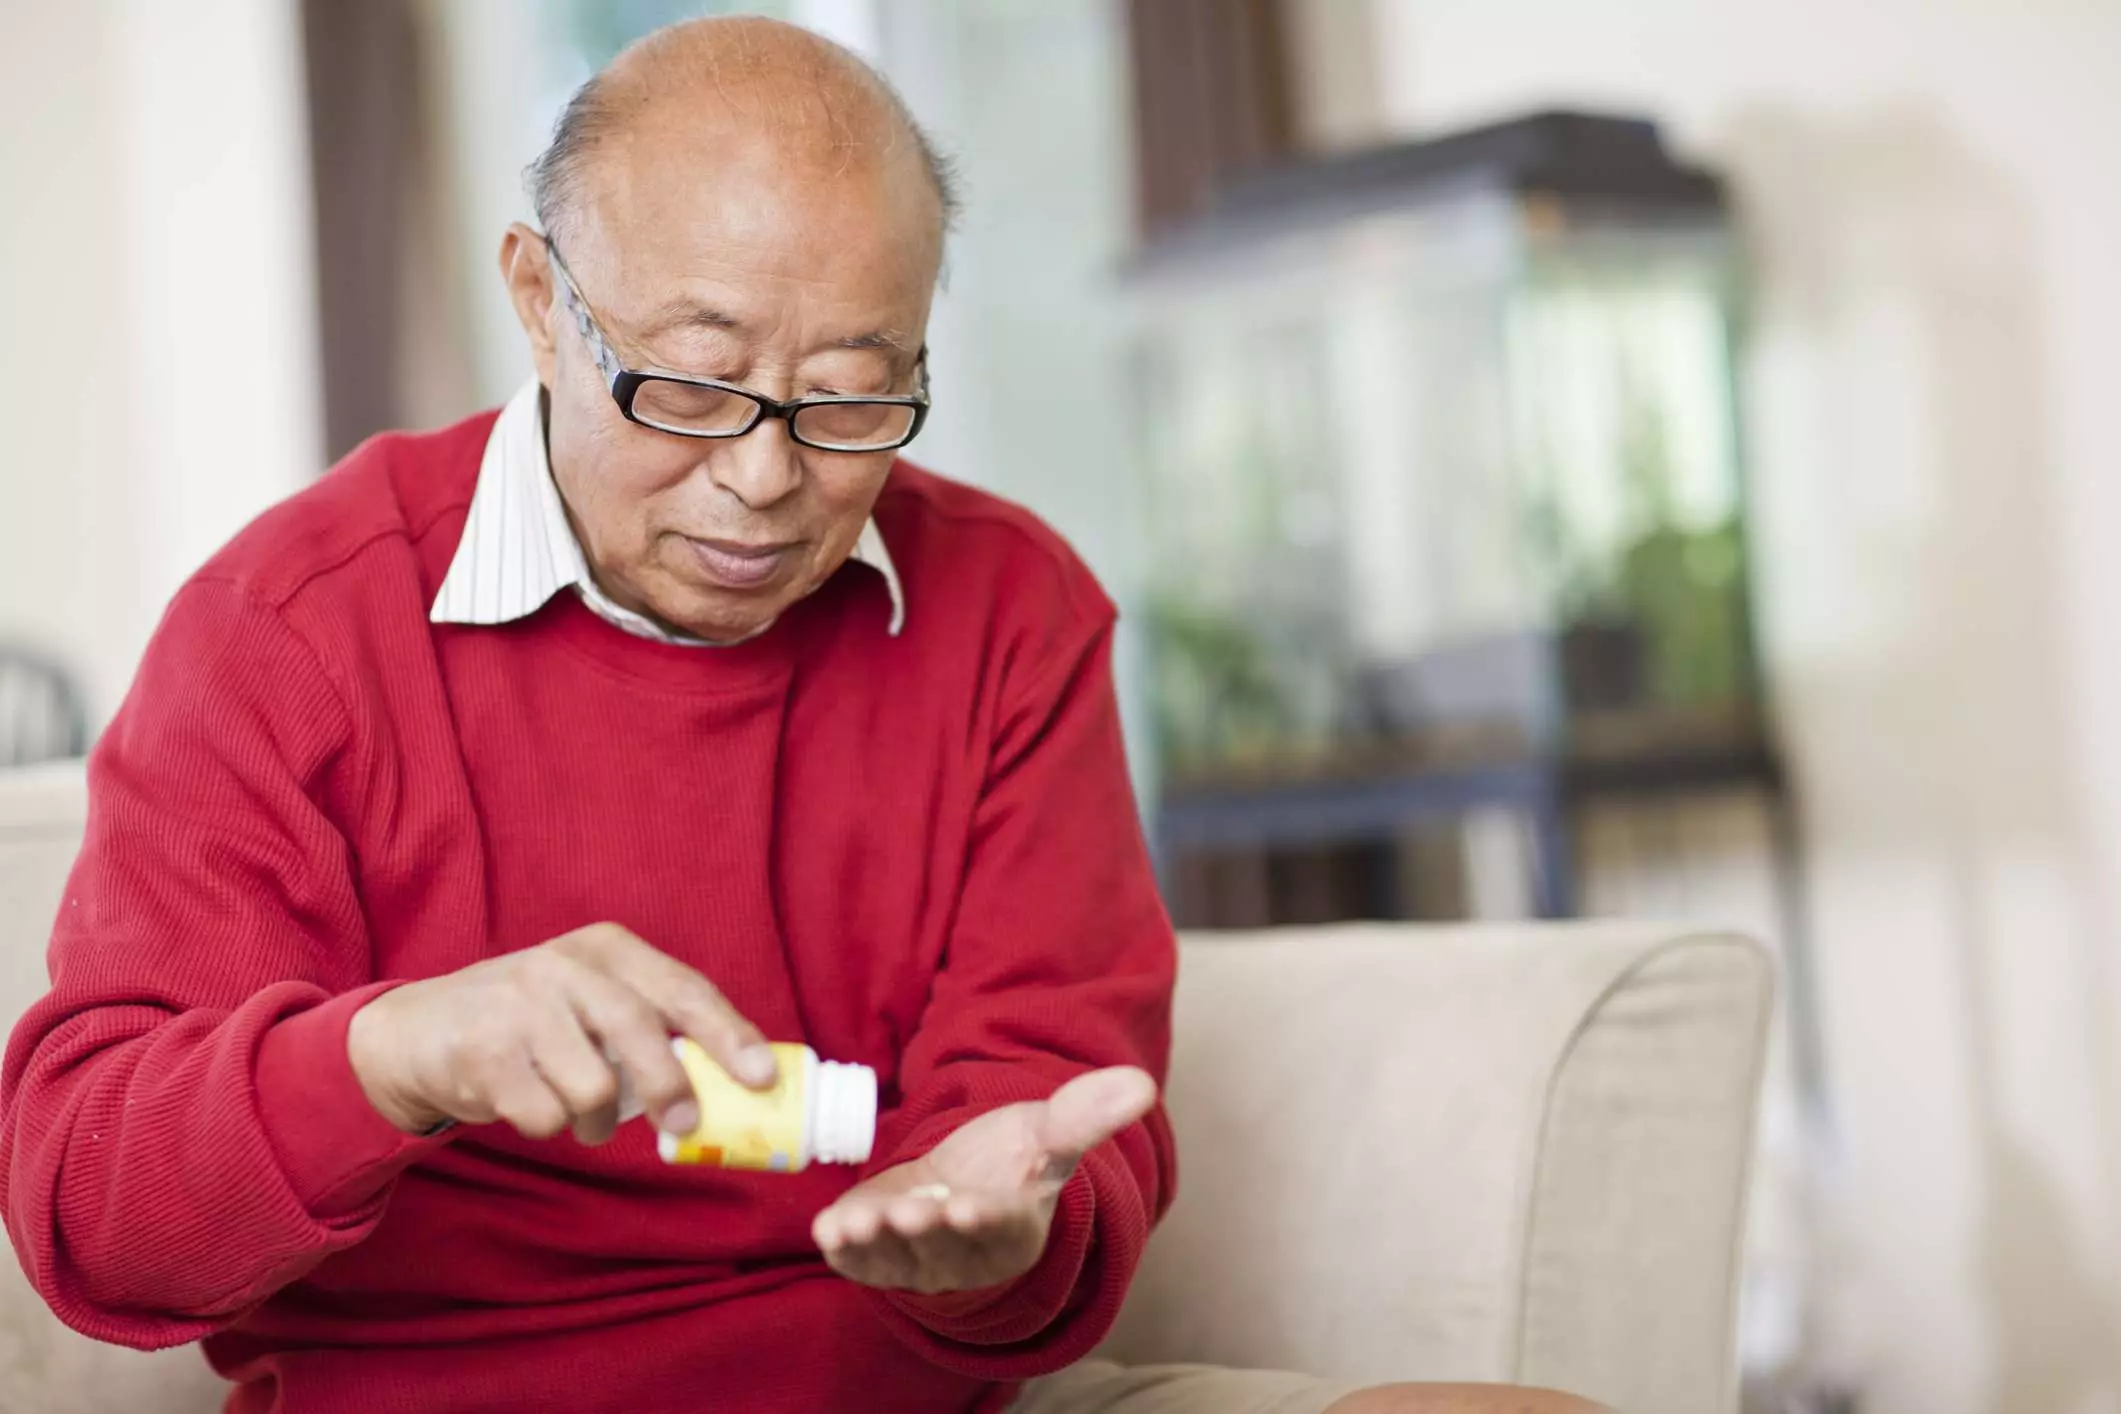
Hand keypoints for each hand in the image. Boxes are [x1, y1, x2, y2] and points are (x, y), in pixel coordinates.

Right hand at [345, 922, 775, 1141]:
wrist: (417, 1032)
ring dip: (593, 1121)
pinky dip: (547, 1125)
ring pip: (592, 1088)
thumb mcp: (589, 1002)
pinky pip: (544, 1114)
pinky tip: (525, 1104)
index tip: (762, 1078)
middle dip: (671, 1087)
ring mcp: (518, 1006)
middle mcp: (563, 966)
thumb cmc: (530, 1022)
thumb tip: (731, 1084)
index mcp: (605, 948)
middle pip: (639, 1031)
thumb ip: (649, 1027)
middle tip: (684, 1126)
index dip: (728, 1035)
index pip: (683, 989)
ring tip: (576, 1113)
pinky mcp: (481, 1052)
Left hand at [811, 1066, 1157, 1294]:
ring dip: (875, 1242)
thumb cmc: (1013, 1160)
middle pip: (944, 1247)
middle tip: (908, 1212)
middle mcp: (967, 1254)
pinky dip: (843, 1248)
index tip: (969, 1207)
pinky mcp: (880, 1254)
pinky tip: (828, 1227)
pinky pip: (861, 1261)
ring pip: (897, 1257)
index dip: (985, 1219)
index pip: (1001, 1227)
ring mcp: (920, 1259)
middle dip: (925, 1232)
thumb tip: (1143, 1082)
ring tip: (856, 1221)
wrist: (966, 1180)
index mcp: (1016, 1227)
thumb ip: (1087, 1113)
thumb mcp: (1049, 1131)